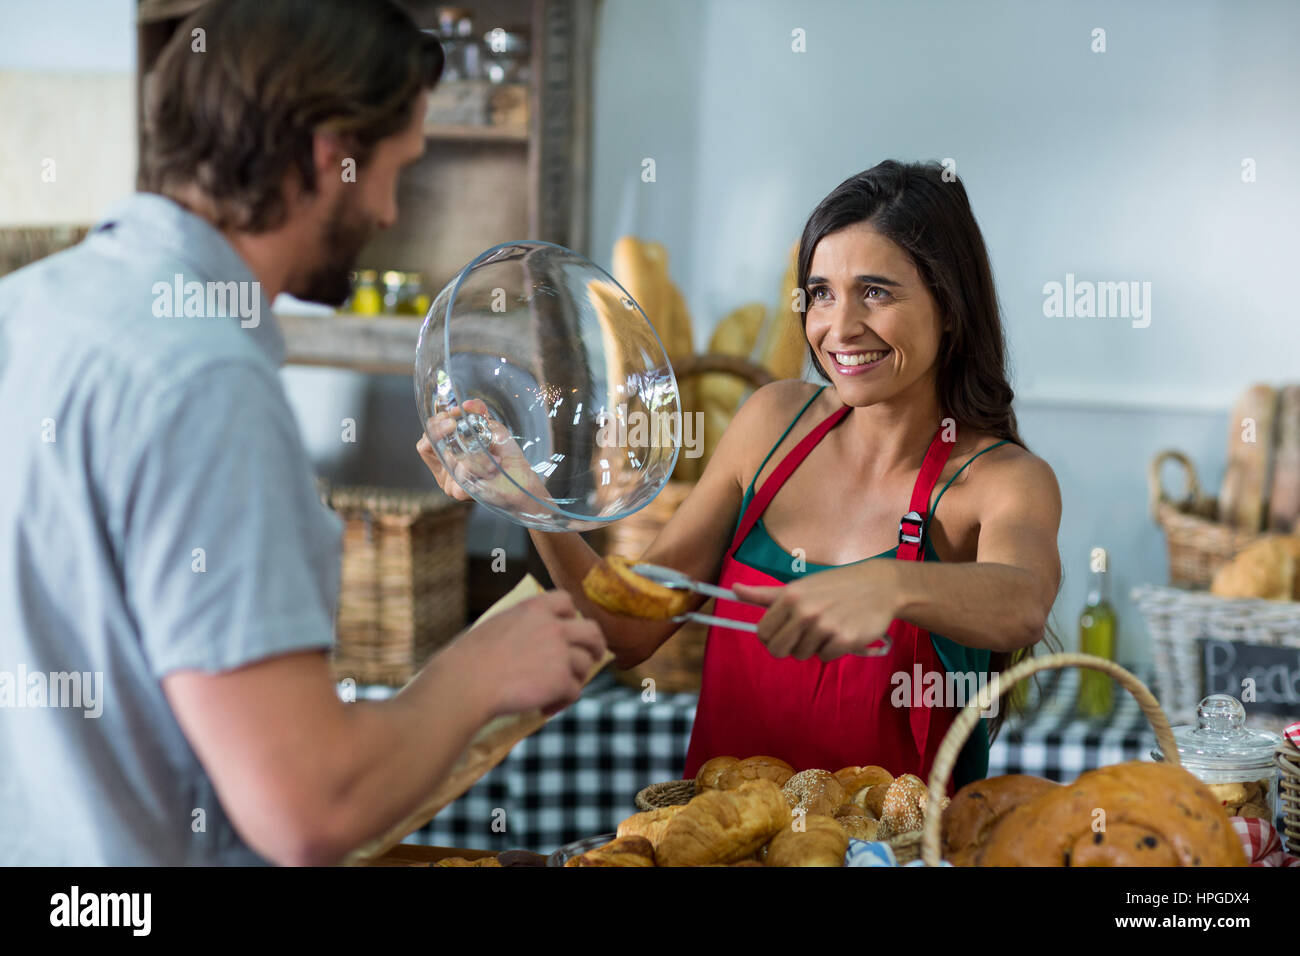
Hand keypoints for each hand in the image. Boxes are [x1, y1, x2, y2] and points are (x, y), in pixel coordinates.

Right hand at [416, 398, 546, 508]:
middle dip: (439, 430)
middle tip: (452, 422)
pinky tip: (493, 464)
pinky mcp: (460, 491)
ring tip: (492, 453)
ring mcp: (450, 482)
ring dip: (472, 451)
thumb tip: (470, 403)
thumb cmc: (506, 458)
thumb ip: (480, 414)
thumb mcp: (493, 430)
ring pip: (447, 457)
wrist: (523, 482)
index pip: (427, 438)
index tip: (450, 414)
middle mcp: (445, 470)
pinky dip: (478, 463)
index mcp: (447, 456)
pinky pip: (460, 471)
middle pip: (427, 446)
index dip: (435, 424)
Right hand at [451, 590, 606, 717]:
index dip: (571, 616)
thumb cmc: (470, 660)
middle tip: (594, 657)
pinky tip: (544, 709)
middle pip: (592, 631)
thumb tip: (535, 643)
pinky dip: (561, 702)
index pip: (566, 601)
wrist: (466, 683)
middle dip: (596, 645)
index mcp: (534, 609)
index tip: (568, 628)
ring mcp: (560, 653)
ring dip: (575, 678)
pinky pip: (574, 691)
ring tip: (555, 692)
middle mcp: (553, 626)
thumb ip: (522, 628)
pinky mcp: (561, 680)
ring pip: (586, 664)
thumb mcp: (497, 627)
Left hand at [730, 563, 898, 660]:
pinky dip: (832, 650)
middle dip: (788, 647)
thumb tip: (734, 590)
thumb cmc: (834, 585)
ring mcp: (825, 626)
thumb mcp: (799, 586)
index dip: (770, 637)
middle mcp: (805, 611)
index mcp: (790, 597)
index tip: (783, 632)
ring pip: (802, 655)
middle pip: (778, 649)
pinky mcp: (845, 639)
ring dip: (813, 646)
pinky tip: (842, 631)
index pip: (763, 632)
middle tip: (804, 634)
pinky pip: (825, 658)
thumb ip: (765, 595)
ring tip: (827, 626)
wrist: (880, 586)